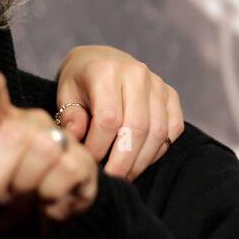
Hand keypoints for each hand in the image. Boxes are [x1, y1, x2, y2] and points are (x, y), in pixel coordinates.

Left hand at [0, 65, 98, 224]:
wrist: (42, 207)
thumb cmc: (6, 185)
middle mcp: (30, 121)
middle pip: (14, 135)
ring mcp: (59, 137)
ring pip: (43, 151)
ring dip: (25, 186)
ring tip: (21, 196)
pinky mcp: (83, 159)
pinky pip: (66, 171)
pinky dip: (50, 195)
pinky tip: (46, 199)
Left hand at [54, 45, 183, 180]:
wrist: (100, 60)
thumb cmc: (80, 81)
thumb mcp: (65, 94)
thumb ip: (70, 116)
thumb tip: (77, 138)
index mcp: (106, 72)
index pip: (108, 119)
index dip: (99, 146)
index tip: (89, 162)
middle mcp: (137, 74)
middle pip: (137, 127)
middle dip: (123, 160)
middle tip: (111, 178)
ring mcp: (158, 84)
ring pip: (158, 131)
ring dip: (142, 160)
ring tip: (124, 175)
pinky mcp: (171, 94)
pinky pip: (173, 128)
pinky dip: (159, 149)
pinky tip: (140, 159)